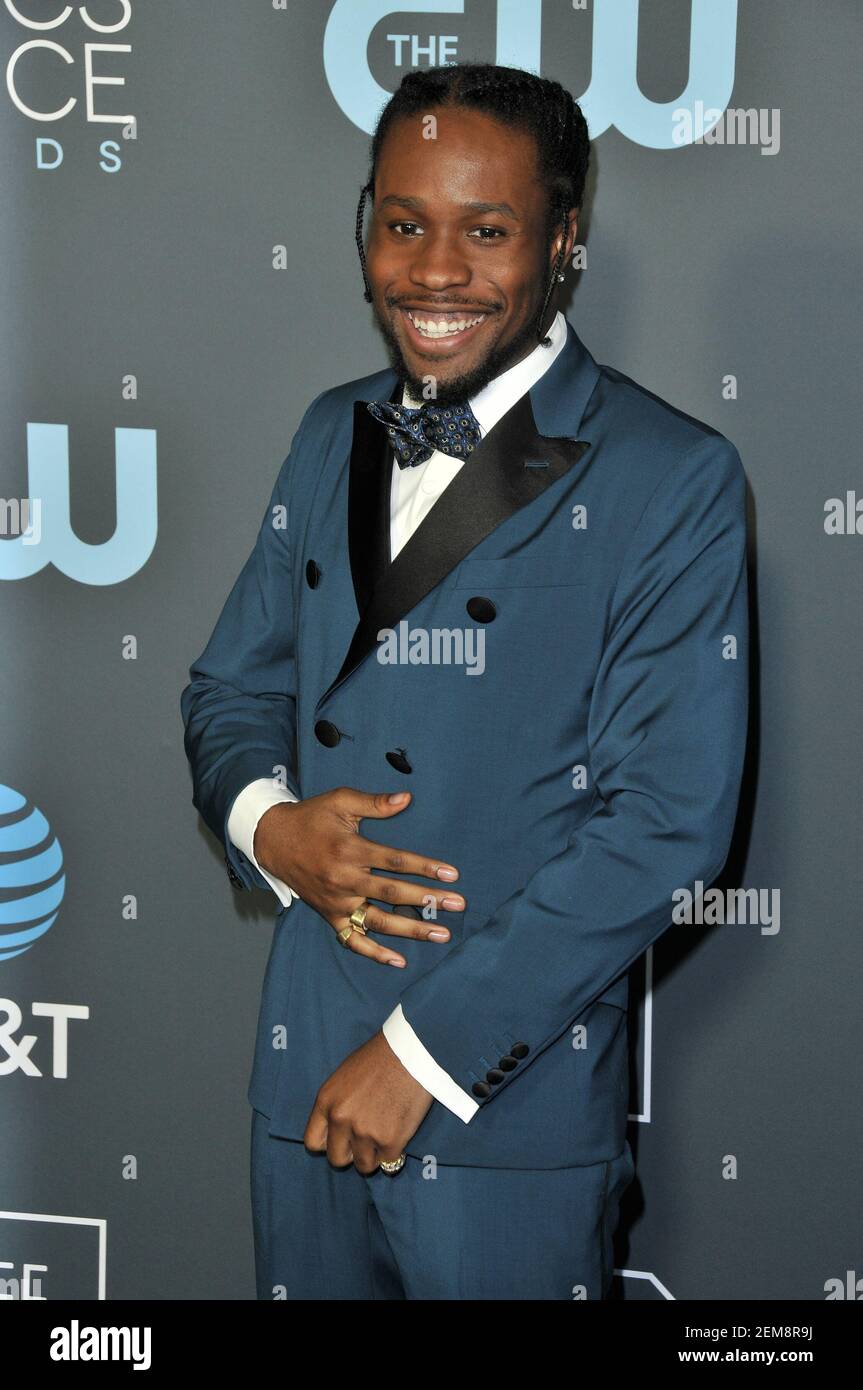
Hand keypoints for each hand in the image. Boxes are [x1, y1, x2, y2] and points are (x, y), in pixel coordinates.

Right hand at [253, 787, 464, 966]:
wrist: (273, 841)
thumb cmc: (311, 818)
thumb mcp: (340, 801)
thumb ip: (375, 803)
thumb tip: (407, 798)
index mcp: (350, 850)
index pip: (394, 860)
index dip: (425, 867)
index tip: (452, 874)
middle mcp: (344, 879)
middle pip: (391, 893)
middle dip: (427, 899)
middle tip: (458, 904)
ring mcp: (337, 902)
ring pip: (377, 920)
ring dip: (411, 929)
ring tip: (441, 935)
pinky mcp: (330, 915)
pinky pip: (352, 940)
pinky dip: (374, 953)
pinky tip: (398, 961)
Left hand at [303, 1031, 432, 1171]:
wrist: (410, 1052)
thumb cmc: (379, 1058)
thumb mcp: (344, 1077)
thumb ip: (336, 1105)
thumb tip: (337, 1129)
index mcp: (326, 1101)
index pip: (313, 1142)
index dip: (328, 1143)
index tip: (342, 1139)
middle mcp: (341, 1120)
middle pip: (337, 1159)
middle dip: (351, 1153)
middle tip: (366, 1140)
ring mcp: (365, 1132)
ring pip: (363, 1165)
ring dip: (374, 1156)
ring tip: (385, 1136)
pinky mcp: (390, 1141)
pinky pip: (389, 1163)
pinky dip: (394, 1154)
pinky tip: (399, 1137)